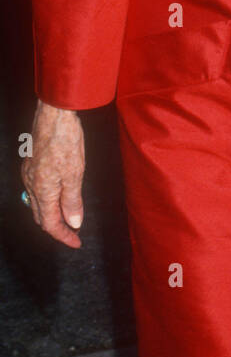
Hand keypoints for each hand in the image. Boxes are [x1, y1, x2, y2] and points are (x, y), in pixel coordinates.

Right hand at [21, 100, 85, 247]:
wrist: (54, 114)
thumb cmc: (66, 141)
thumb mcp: (75, 173)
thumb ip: (72, 200)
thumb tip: (74, 223)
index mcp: (42, 191)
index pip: (50, 224)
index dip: (64, 236)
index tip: (76, 243)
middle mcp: (30, 185)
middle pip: (40, 216)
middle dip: (56, 228)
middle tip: (73, 234)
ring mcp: (29, 173)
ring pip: (37, 203)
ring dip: (50, 214)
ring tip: (67, 218)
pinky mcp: (31, 163)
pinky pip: (36, 190)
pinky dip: (46, 200)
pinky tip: (57, 195)